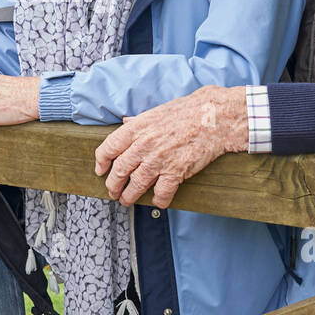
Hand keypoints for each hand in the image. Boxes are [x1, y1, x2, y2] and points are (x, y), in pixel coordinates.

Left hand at [93, 85, 248, 207]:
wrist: (213, 117)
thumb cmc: (187, 111)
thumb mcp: (156, 112)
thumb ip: (138, 121)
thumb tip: (125, 123)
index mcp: (137, 128)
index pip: (109, 148)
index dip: (101, 162)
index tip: (100, 170)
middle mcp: (144, 145)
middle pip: (119, 170)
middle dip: (112, 185)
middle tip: (113, 191)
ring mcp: (159, 159)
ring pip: (136, 184)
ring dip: (129, 196)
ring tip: (127, 200)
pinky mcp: (176, 171)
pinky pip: (162, 192)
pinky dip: (158, 200)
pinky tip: (157, 202)